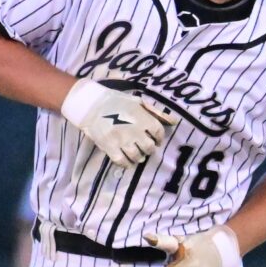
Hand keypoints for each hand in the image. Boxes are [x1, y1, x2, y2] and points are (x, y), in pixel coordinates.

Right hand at [59, 80, 176, 167]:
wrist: (91, 105)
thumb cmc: (116, 102)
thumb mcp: (138, 102)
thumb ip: (157, 112)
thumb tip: (174, 122)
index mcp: (142, 117)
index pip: (158, 132)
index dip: (159, 138)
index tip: (155, 139)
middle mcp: (134, 130)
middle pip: (149, 148)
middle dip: (149, 149)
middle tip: (145, 147)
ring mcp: (121, 140)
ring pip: (137, 157)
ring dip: (139, 157)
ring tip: (136, 153)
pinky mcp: (109, 147)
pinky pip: (122, 162)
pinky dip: (127, 164)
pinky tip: (127, 161)